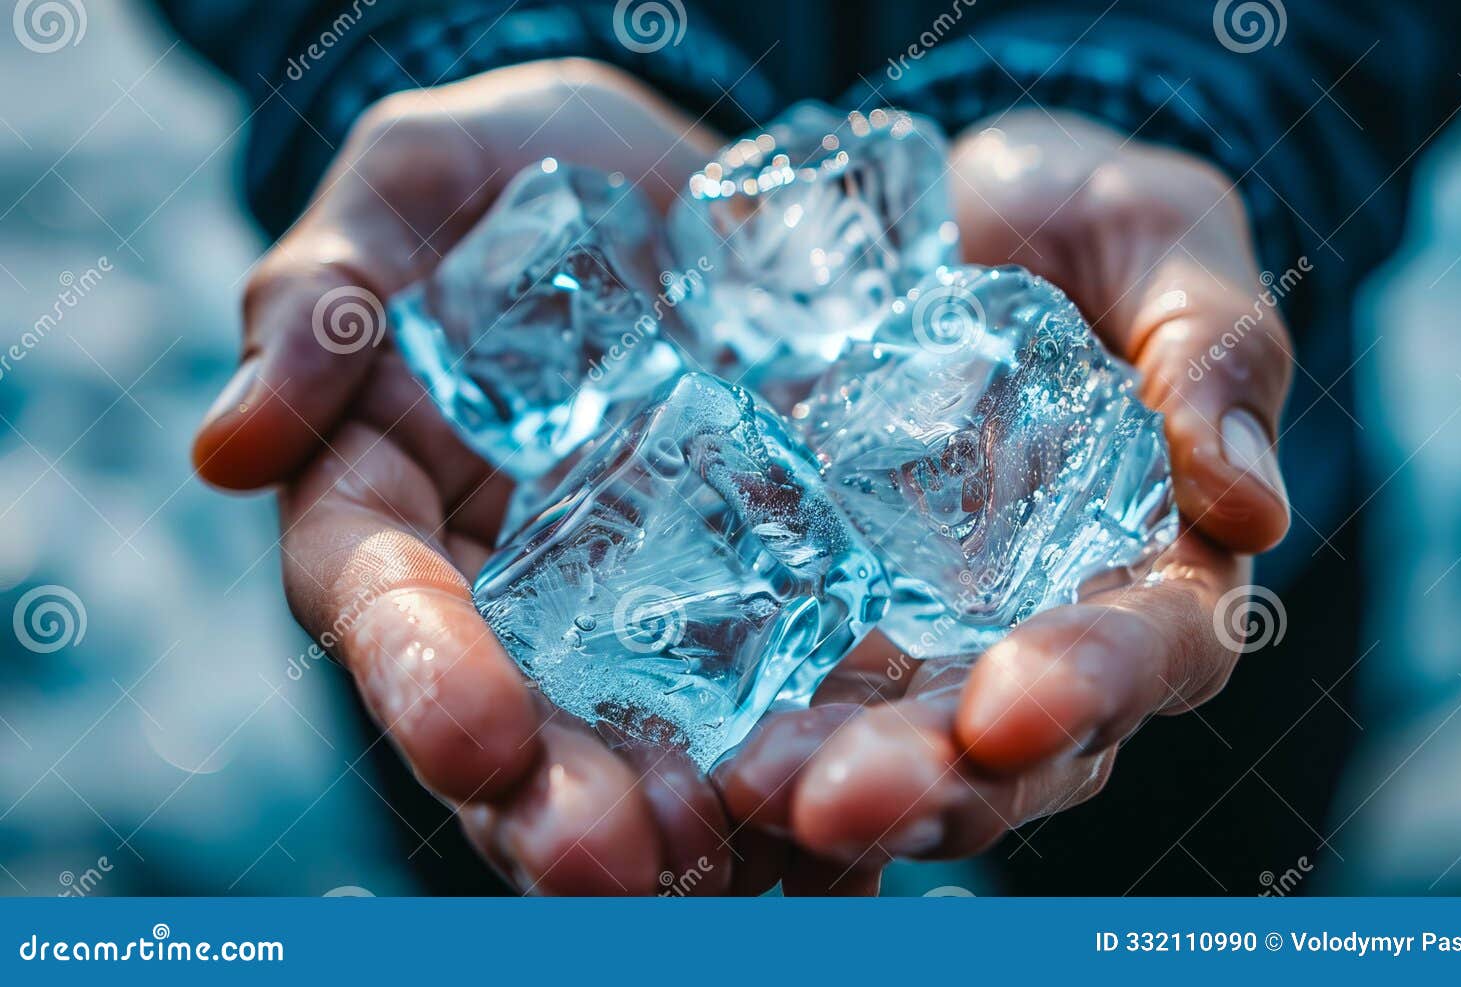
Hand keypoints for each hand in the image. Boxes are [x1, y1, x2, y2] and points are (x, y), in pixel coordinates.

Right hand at [218, 61, 742, 893]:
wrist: (678, 190)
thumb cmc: (518, 174)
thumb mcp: (415, 187)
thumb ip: (323, 300)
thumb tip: (227, 448)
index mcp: (398, 501)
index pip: (381, 603)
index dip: (418, 674)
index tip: (474, 739)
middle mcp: (511, 587)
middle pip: (511, 723)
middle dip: (548, 802)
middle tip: (608, 866)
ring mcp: (635, 608)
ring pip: (638, 744)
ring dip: (678, 821)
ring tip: (729, 863)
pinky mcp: (758, 601)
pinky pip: (772, 702)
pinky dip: (798, 769)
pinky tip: (847, 823)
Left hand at [715, 110, 1293, 890]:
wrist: (941, 212)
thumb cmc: (1076, 218)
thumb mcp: (1158, 238)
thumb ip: (1214, 346)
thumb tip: (1250, 504)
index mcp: (1160, 555)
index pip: (1158, 646)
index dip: (1096, 682)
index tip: (1014, 706)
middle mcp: (1046, 626)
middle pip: (1016, 745)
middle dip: (939, 782)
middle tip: (842, 800)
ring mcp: (928, 633)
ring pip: (900, 746)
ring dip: (831, 786)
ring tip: (749, 793)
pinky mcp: (829, 614)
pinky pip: (798, 694)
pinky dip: (754, 737)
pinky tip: (691, 757)